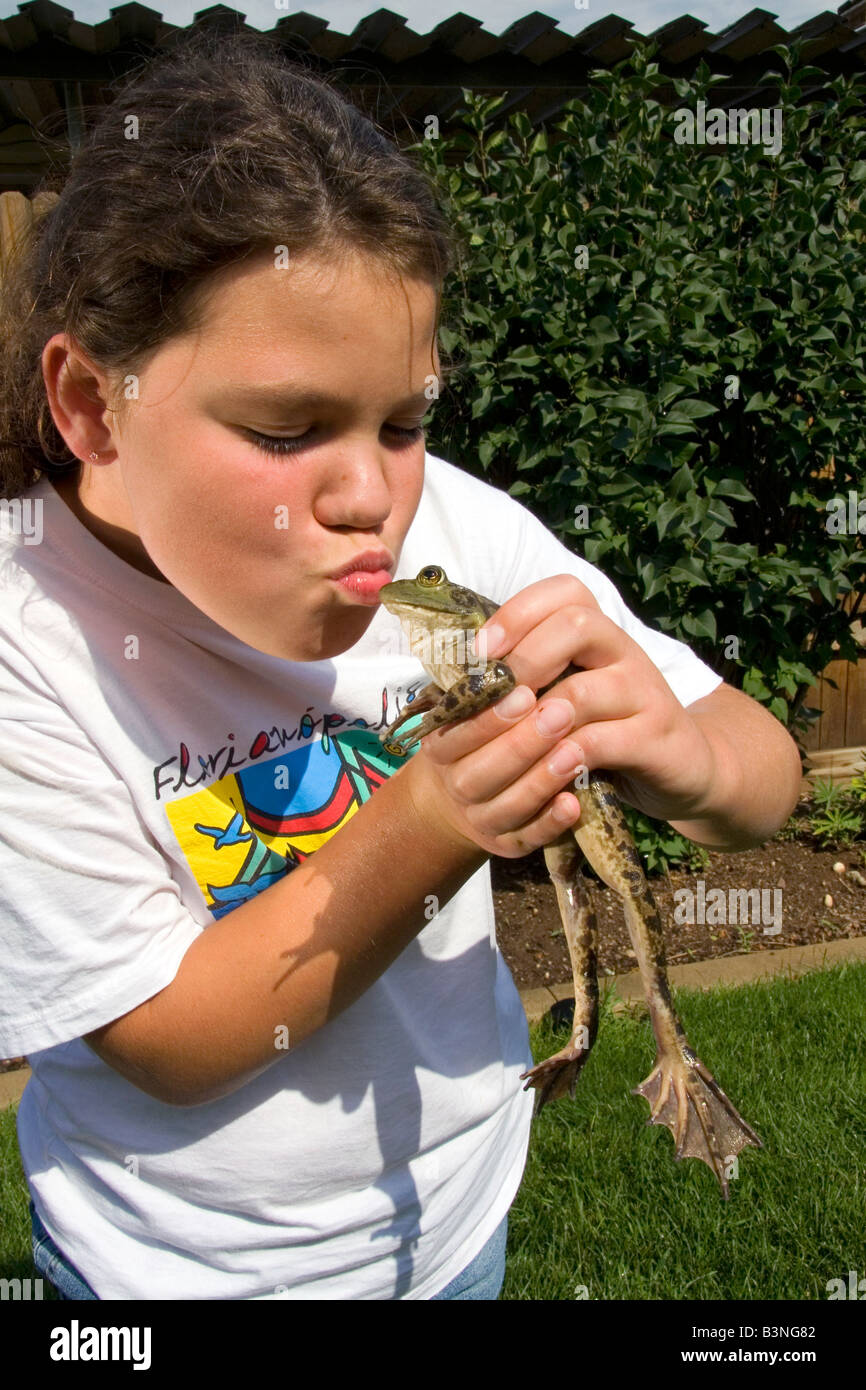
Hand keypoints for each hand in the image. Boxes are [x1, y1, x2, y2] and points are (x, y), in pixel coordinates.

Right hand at [402, 680, 586, 859]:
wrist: (465, 791)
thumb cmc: (480, 731)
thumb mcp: (470, 704)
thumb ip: (484, 681)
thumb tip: (503, 637)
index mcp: (441, 747)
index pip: (458, 733)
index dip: (490, 715)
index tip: (524, 689)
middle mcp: (457, 787)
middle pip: (482, 772)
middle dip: (522, 743)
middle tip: (560, 712)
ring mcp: (483, 820)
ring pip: (509, 806)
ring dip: (541, 780)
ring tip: (576, 752)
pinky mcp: (509, 844)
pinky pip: (529, 839)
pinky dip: (550, 824)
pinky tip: (573, 804)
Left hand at [475, 573, 719, 825]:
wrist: (684, 766)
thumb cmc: (609, 727)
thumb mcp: (572, 691)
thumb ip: (533, 675)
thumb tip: (461, 674)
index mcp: (599, 633)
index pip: (564, 592)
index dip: (517, 613)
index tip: (480, 652)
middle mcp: (625, 652)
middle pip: (576, 625)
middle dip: (524, 659)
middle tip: (496, 697)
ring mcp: (645, 693)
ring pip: (585, 690)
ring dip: (540, 715)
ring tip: (514, 737)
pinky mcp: (656, 739)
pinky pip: (606, 740)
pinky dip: (570, 754)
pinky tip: (550, 767)